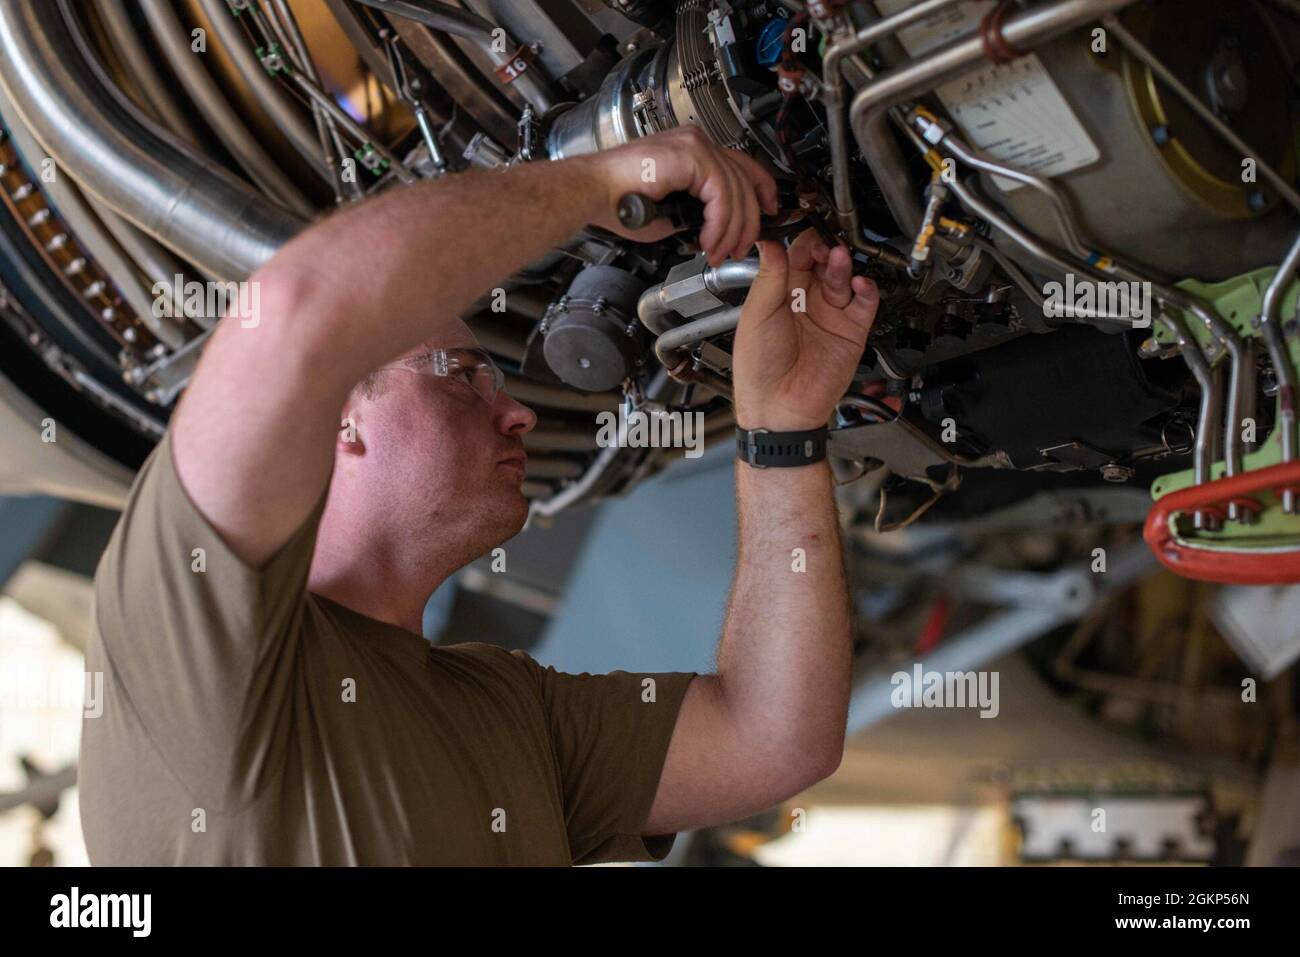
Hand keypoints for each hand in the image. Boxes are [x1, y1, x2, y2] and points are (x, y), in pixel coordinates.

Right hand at [589, 126, 778, 265]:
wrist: (593, 192)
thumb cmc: (618, 200)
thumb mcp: (669, 211)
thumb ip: (695, 214)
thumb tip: (711, 230)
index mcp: (692, 151)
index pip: (742, 166)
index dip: (762, 191)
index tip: (769, 213)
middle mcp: (697, 142)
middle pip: (745, 180)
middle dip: (749, 222)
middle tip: (739, 249)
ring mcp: (695, 145)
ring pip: (737, 190)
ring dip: (732, 230)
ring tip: (719, 252)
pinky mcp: (691, 155)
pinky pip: (722, 194)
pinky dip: (719, 223)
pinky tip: (709, 241)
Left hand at [732, 230, 878, 432]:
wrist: (779, 408)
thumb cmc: (758, 368)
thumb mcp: (757, 315)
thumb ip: (769, 277)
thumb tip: (768, 241)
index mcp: (780, 294)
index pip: (797, 256)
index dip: (804, 242)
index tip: (808, 230)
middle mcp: (807, 301)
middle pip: (824, 262)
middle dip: (827, 248)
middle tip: (827, 244)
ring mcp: (830, 315)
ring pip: (844, 277)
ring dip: (844, 264)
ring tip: (839, 259)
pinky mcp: (851, 331)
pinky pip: (865, 303)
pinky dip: (866, 289)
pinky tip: (858, 283)